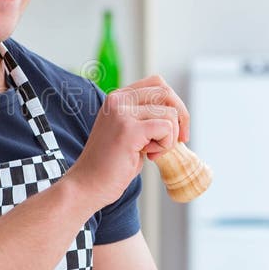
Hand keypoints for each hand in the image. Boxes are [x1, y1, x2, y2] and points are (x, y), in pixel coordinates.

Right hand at [67, 75, 190, 209]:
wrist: (87, 185)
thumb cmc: (111, 165)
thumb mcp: (130, 133)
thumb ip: (146, 119)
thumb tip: (179, 115)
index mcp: (117, 98)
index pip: (157, 84)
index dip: (174, 103)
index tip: (178, 128)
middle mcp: (117, 100)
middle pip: (166, 92)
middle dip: (181, 117)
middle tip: (178, 141)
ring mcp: (121, 113)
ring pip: (169, 112)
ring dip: (170, 137)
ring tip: (151, 152)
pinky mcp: (128, 130)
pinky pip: (166, 128)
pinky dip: (165, 145)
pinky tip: (149, 156)